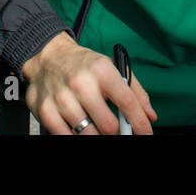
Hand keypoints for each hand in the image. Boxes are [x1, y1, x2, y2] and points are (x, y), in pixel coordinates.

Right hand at [21, 32, 156, 134]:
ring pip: (88, 134)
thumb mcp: (112, 68)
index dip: (139, 123)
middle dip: (118, 133)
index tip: (145, 134)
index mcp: (102, 70)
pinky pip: (66, 137)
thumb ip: (135, 91)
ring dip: (98, 136)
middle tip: (119, 131)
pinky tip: (81, 130)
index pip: (127, 102)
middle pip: (108, 125)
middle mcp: (81, 83)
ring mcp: (62, 98)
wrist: (48, 57)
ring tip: (99, 128)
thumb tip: (150, 116)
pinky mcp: (46, 111)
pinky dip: (77, 138)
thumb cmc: (85, 66)